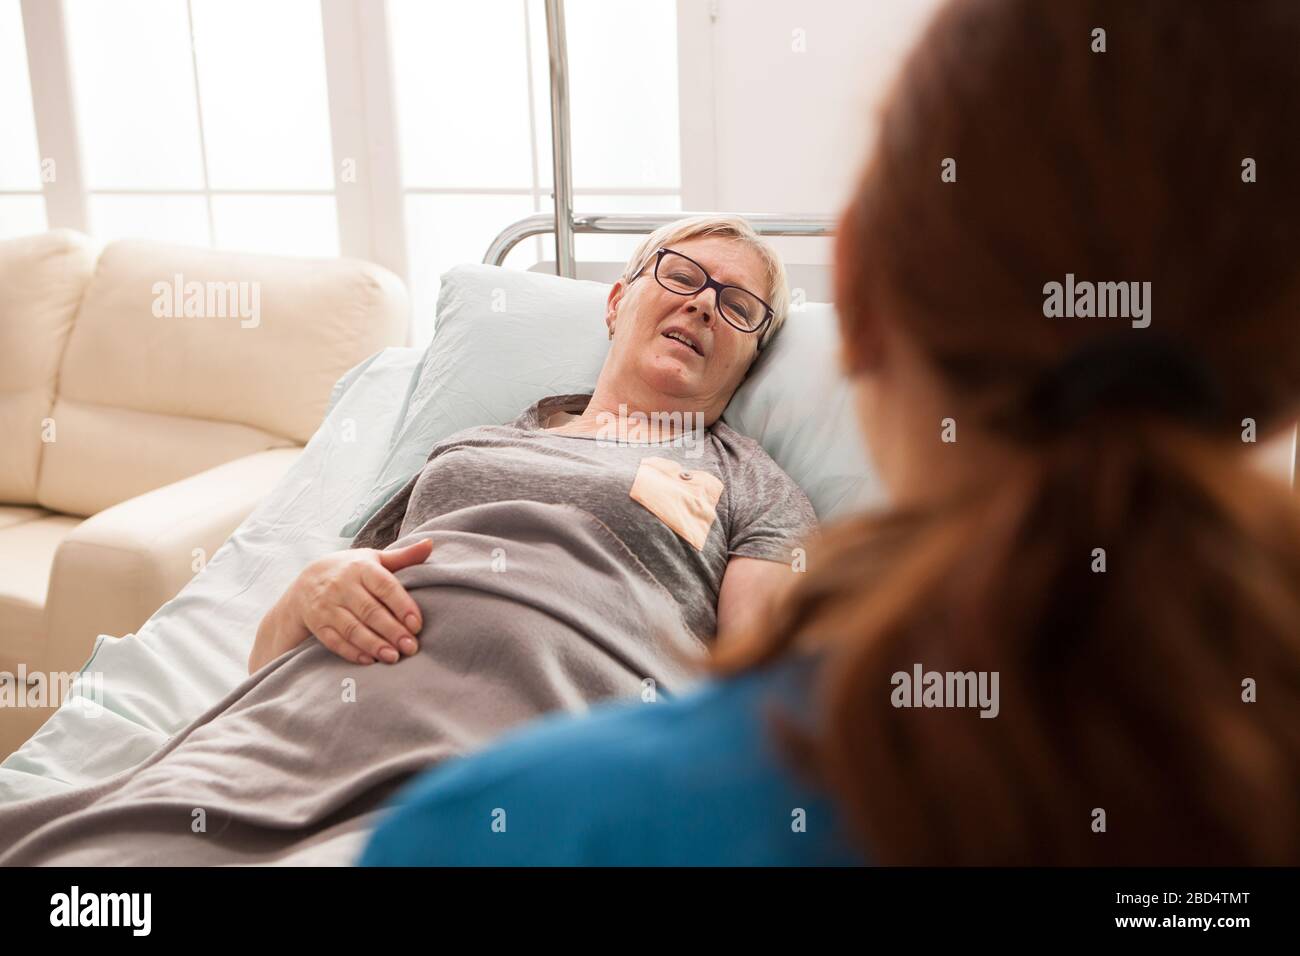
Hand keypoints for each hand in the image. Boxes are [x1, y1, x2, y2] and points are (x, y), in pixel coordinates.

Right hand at [291, 538, 433, 664]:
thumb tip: (430, 544)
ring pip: (352, 628)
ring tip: (393, 657)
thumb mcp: (375, 559)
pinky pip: (334, 641)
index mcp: (361, 567)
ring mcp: (327, 606)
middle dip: (392, 631)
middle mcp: (342, 585)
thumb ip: (404, 556)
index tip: (417, 625)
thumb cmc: (352, 570)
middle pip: (370, 611)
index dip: (402, 606)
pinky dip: (352, 652)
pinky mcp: (317, 623)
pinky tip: (370, 660)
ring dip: (374, 645)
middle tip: (411, 647)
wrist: (308, 580)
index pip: (385, 586)